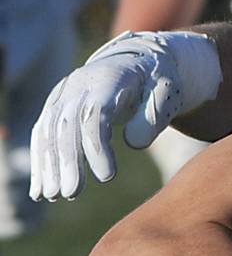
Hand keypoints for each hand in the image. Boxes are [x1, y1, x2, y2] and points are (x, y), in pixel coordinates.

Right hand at [30, 30, 221, 199]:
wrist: (137, 60)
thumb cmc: (156, 80)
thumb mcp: (166, 92)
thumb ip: (153, 116)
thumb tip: (134, 144)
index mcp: (107, 78)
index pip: (94, 115)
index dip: (96, 147)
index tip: (107, 177)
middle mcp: (77, 85)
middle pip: (66, 125)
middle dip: (67, 161)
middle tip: (71, 193)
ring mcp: (62, 94)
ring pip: (48, 130)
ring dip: (48, 164)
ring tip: (53, 195)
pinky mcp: (55, 106)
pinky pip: (42, 134)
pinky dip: (40, 160)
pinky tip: (41, 187)